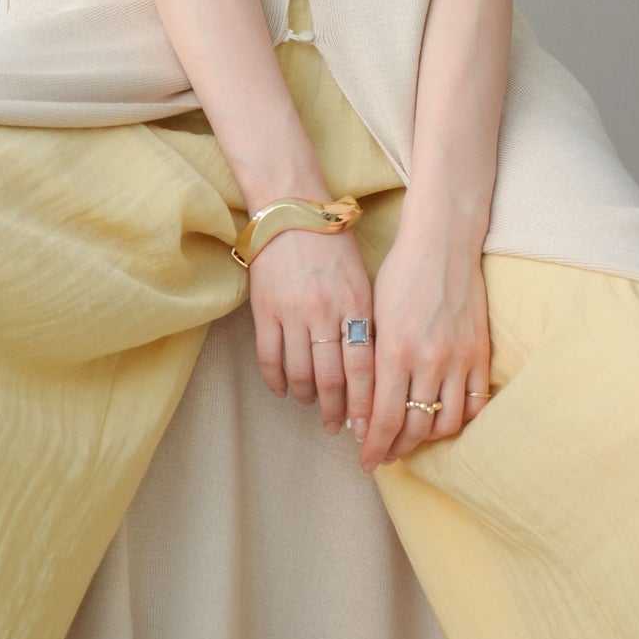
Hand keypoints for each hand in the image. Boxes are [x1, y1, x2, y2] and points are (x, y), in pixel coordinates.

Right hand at [247, 225, 375, 438]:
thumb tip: (374, 371)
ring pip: (300, 373)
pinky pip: (268, 358)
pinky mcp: (264, 309)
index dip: (365, 405)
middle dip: (336, 411)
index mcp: (356, 303)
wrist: (292, 209)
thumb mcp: (363, 279)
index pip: (364, 368)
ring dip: (308, 397)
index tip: (367, 428)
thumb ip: (367, 321)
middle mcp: (325, 311)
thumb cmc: (334, 245)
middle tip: (337, 427)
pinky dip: (276, 381)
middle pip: (332, 378)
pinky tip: (283, 390)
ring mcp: (292, 311)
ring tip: (313, 405)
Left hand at [357, 229, 491, 472]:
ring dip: (426, 439)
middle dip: (396, 448)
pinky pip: (474, 405)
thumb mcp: (374, 315)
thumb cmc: (401, 273)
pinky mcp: (481, 354)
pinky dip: (458, 420)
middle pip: (414, 428)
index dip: (374, 447)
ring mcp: (459, 359)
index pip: (384, 419)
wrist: (443, 243)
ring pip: (445, 423)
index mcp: (396, 351)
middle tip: (385, 454)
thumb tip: (363, 408)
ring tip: (411, 439)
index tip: (366, 462)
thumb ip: (371, 362)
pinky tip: (442, 419)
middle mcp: (429, 360)